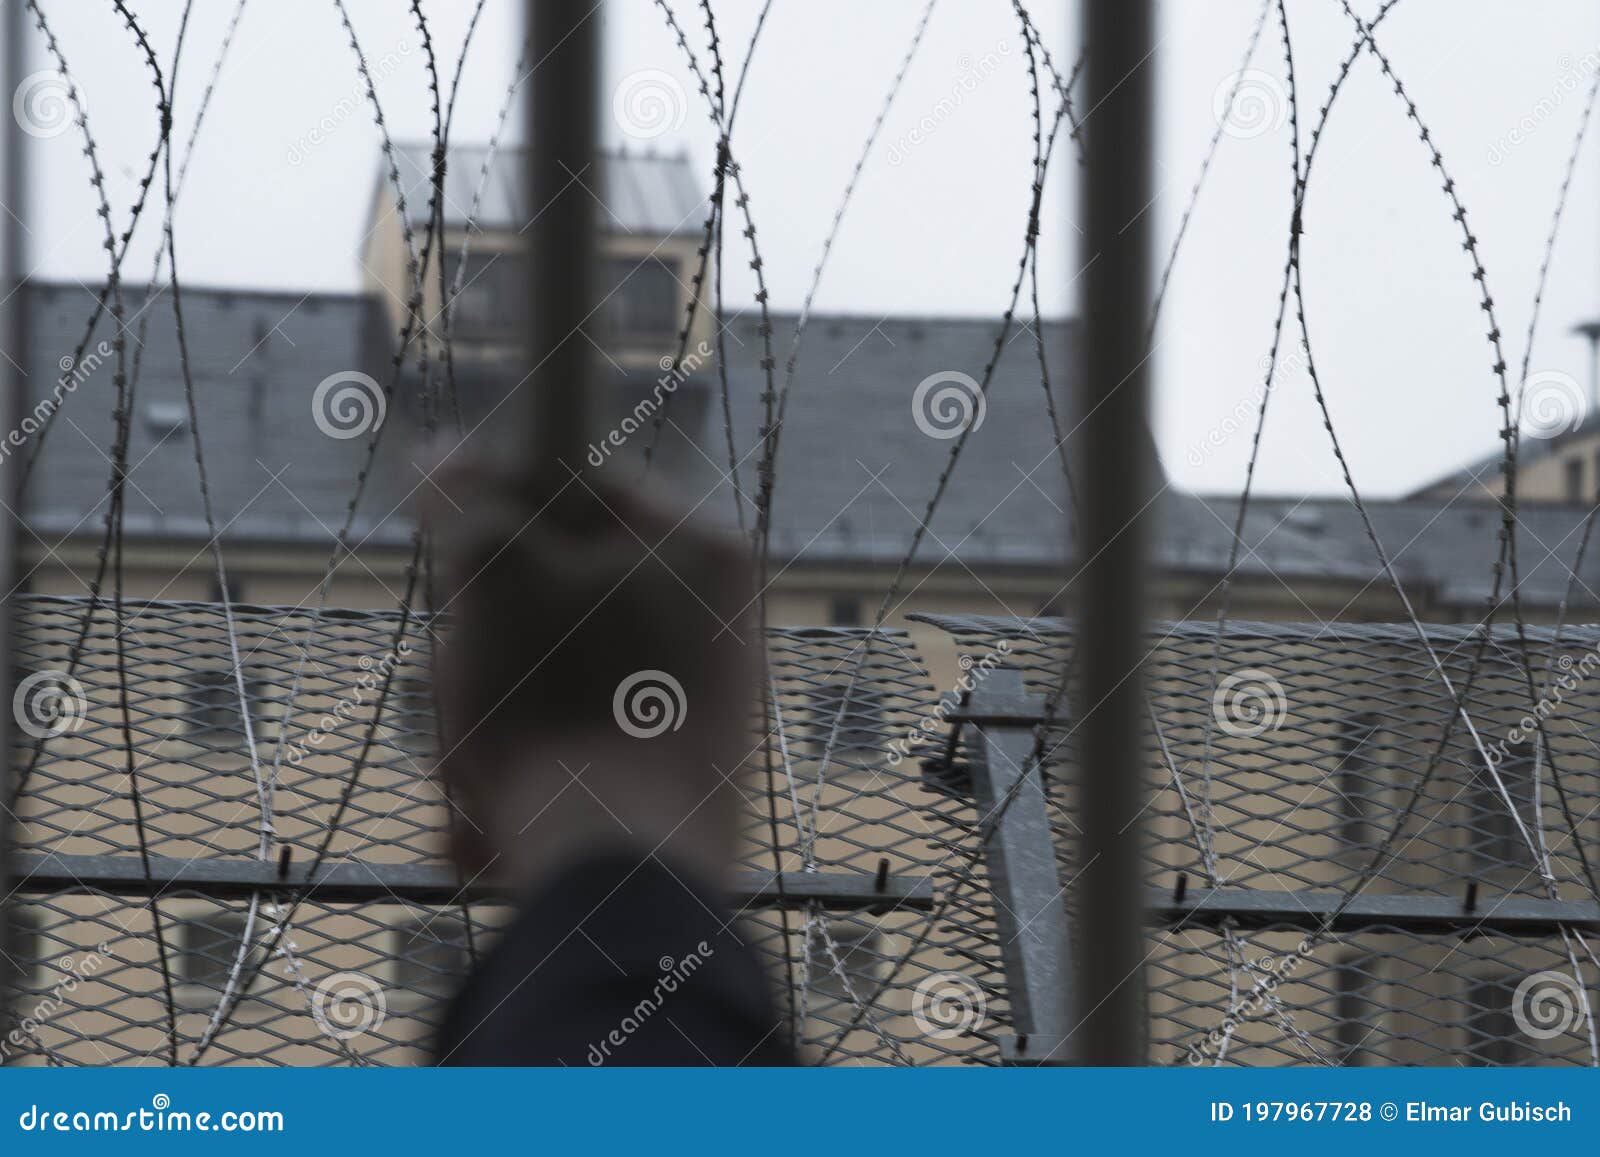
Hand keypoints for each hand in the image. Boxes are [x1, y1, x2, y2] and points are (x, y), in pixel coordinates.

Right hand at [425, 461, 757, 891]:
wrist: (623, 879)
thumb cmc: (562, 705)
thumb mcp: (491, 572)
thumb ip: (463, 502)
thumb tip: (434, 452)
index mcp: (702, 549)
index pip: (582, 484)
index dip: (495, 503)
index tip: (447, 541)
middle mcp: (718, 621)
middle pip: (558, 596)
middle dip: (480, 650)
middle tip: (456, 681)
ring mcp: (701, 705)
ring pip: (553, 686)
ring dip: (485, 727)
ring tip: (473, 775)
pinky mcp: (676, 780)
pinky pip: (576, 754)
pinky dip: (521, 784)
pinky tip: (489, 827)